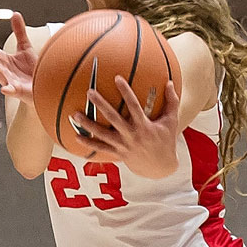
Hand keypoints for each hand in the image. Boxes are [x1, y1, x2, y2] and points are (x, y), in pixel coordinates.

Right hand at [0, 13, 36, 101]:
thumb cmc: (31, 70)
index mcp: (3, 59)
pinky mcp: (17, 91)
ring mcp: (9, 80)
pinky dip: (8, 90)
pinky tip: (5, 88)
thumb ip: (19, 32)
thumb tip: (14, 14)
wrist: (41, 87)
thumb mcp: (25, 47)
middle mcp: (3, 69)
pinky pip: (11, 91)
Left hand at [68, 74, 183, 178]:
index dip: (126, 92)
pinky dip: (88, 143)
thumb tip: (170, 81)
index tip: (117, 78)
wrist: (160, 168)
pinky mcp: (117, 154)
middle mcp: (131, 135)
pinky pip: (100, 148)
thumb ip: (172, 101)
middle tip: (90, 92)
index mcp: (144, 126)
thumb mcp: (172, 122)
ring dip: (88, 124)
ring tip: (74, 114)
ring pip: (102, 134)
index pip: (133, 105)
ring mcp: (123, 146)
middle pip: (113, 118)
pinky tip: (76, 136)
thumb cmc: (166, 141)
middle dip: (101, 105)